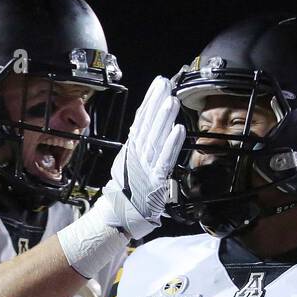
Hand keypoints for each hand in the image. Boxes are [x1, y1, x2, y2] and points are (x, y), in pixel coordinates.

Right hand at [94, 76, 185, 238]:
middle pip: (149, 124)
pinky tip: (178, 130)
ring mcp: (146, 165)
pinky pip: (165, 159)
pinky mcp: (155, 179)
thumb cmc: (127, 189)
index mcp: (133, 147)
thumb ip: (137, 142)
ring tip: (172, 101)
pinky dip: (171, 144)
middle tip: (165, 84)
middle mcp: (138, 153)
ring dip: (164, 119)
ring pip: (156, 138)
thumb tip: (143, 123)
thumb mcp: (129, 160)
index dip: (150, 99)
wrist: (119, 214)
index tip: (159, 83)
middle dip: (157, 102)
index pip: (142, 118)